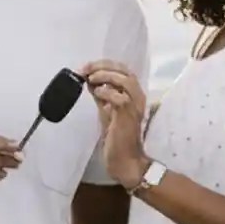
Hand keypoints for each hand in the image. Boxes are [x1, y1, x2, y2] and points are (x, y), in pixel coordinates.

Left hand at [81, 60, 148, 188]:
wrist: (124, 159)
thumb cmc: (117, 137)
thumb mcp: (106, 110)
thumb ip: (101, 94)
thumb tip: (89, 78)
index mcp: (134, 94)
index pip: (123, 70)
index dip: (104, 64)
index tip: (87, 66)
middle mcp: (138, 97)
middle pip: (125, 71)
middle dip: (103, 66)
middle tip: (86, 69)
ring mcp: (135, 106)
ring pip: (125, 80)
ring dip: (106, 75)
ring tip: (92, 79)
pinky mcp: (128, 115)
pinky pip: (120, 97)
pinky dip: (106, 91)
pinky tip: (97, 94)